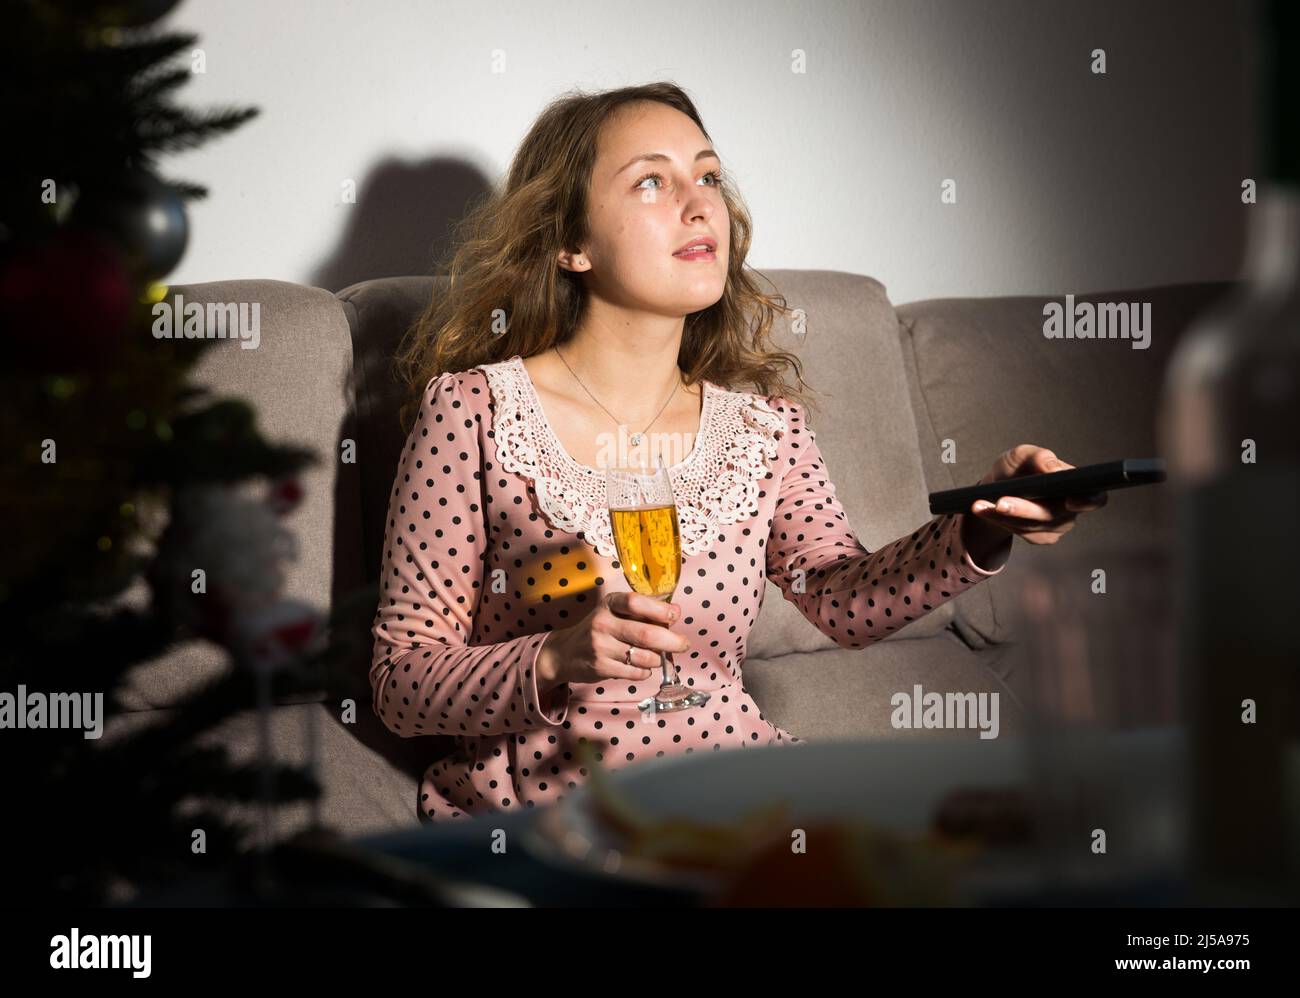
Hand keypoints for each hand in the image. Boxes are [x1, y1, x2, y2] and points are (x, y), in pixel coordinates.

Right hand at [537, 591, 690, 689]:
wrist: (564, 653)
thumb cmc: (598, 630)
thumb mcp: (614, 612)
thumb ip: (643, 611)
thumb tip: (676, 612)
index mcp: (609, 604)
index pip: (636, 602)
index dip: (660, 609)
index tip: (676, 615)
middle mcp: (603, 623)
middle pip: (646, 633)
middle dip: (671, 641)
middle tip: (683, 644)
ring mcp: (600, 647)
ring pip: (644, 657)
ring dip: (657, 659)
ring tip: (656, 657)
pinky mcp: (600, 667)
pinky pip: (635, 673)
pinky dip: (645, 672)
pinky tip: (641, 667)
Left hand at [966, 444, 1107, 546]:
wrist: (998, 486)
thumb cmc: (1018, 468)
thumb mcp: (1023, 455)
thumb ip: (1039, 457)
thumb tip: (1052, 468)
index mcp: (1077, 487)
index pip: (1095, 498)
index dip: (1088, 501)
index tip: (1070, 500)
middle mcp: (1071, 510)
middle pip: (1053, 514)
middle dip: (1024, 509)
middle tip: (1001, 502)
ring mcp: (1056, 526)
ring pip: (1032, 525)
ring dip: (1003, 515)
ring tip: (980, 503)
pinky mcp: (1039, 537)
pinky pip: (1019, 532)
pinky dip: (997, 520)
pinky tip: (982, 509)